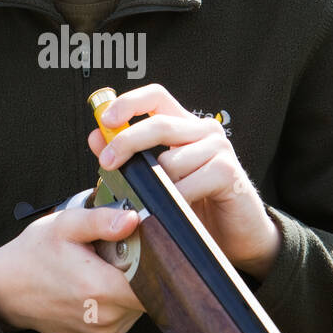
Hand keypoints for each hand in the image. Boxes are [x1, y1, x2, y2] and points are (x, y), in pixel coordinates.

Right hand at [0, 204, 145, 332]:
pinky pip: (127, 317)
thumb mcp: (65, 225)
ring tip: (101, 271)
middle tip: (114, 255)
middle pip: (151, 293)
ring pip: (141, 306)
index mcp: (100, 288)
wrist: (7, 290)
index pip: (155, 284)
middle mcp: (106, 317)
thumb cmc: (34, 255)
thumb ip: (101, 221)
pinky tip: (97, 287)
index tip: (145, 249)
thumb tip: (133, 219)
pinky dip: (120, 301)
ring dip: (130, 287)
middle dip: (141, 271)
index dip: (158, 264)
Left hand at [87, 83, 281, 280]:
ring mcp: (218, 148)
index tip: (106, 120)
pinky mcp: (228, 171)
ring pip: (170, 160)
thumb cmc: (196, 205)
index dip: (128, 103)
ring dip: (154, 185)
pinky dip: (174, 199)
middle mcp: (203, 130)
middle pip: (158, 123)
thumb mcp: (157, 178)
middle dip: (126, 142)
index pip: (155, 97)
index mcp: (184, 125)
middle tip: (106, 163)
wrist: (236, 235)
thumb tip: (96, 137)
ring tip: (152, 203)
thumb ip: (128, 157)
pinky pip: (188, 183)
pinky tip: (174, 210)